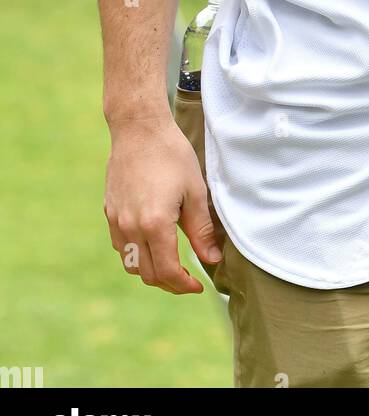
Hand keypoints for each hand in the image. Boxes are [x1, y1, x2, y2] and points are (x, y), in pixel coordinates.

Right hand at [104, 113, 223, 293]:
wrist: (139, 129)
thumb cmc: (172, 155)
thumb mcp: (195, 192)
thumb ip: (202, 230)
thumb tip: (212, 259)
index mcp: (154, 224)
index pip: (167, 272)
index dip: (183, 285)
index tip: (198, 286)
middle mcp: (130, 228)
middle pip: (147, 274)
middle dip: (169, 283)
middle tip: (188, 279)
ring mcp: (116, 221)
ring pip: (131, 264)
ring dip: (151, 270)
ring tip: (171, 262)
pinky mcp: (109, 211)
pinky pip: (120, 246)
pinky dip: (136, 254)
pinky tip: (153, 242)